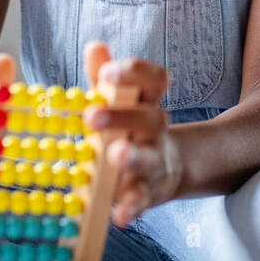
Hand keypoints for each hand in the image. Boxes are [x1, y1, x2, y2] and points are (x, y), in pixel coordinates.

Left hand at [81, 41, 182, 226]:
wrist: (167, 169)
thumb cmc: (131, 128)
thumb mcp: (119, 101)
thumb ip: (105, 76)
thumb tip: (95, 45)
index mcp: (147, 103)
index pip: (155, 80)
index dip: (135, 73)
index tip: (107, 73)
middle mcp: (155, 130)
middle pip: (152, 117)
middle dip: (124, 115)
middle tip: (92, 117)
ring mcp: (154, 162)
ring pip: (149, 158)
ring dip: (133, 157)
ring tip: (116, 156)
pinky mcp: (148, 193)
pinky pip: (143, 200)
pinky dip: (132, 207)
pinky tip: (119, 216)